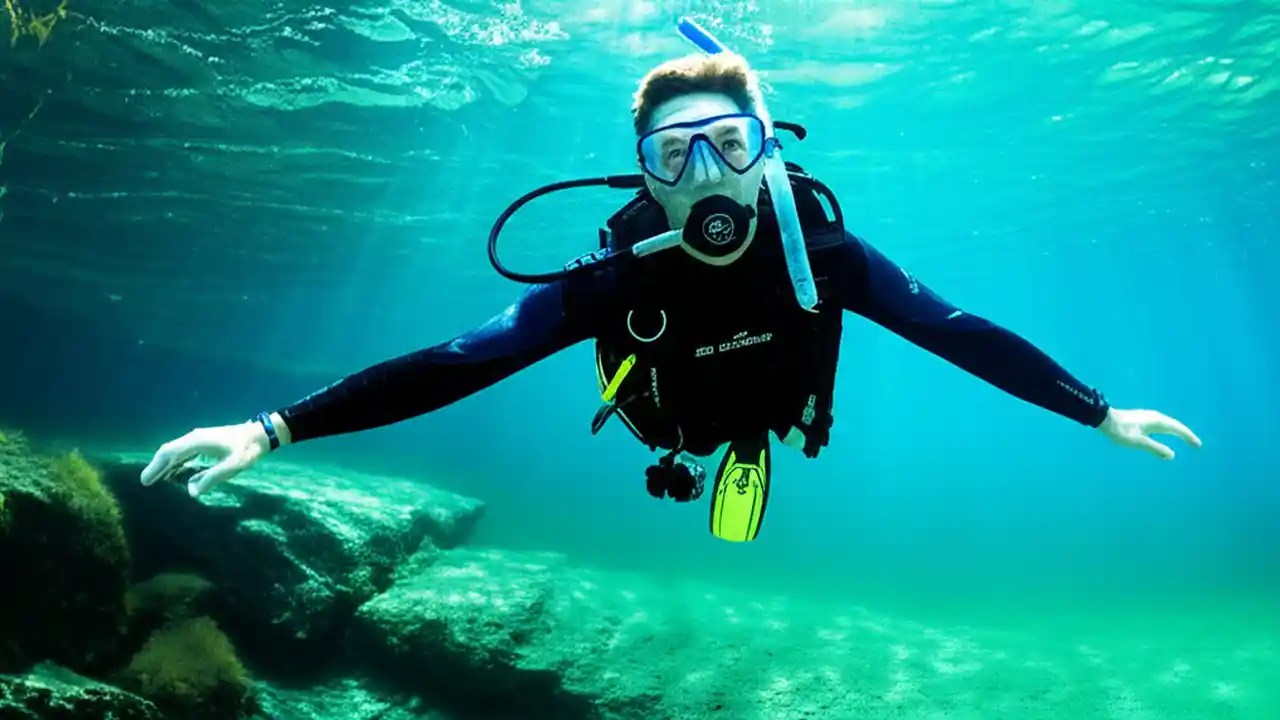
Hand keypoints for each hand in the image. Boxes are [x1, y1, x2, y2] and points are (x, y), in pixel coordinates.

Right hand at [141, 419, 277, 496]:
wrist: (260, 435)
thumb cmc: (247, 450)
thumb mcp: (232, 466)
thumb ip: (212, 478)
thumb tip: (191, 492)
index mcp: (197, 441)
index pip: (169, 454)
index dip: (155, 467)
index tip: (145, 481)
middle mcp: (194, 438)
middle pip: (169, 452)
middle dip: (156, 467)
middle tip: (145, 482)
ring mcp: (200, 439)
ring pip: (176, 452)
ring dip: (165, 465)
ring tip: (156, 480)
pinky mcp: (206, 443)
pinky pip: (185, 453)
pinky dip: (176, 463)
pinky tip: (174, 472)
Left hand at [1098, 407, 1200, 460]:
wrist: (1104, 419)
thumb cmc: (1120, 432)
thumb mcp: (1138, 442)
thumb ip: (1155, 448)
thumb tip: (1172, 455)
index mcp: (1157, 421)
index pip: (1178, 429)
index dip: (1188, 437)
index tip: (1197, 445)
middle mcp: (1155, 417)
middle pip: (1175, 425)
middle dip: (1186, 434)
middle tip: (1195, 444)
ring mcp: (1149, 416)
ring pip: (1168, 424)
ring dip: (1178, 431)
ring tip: (1185, 439)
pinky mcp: (1143, 418)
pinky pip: (1162, 424)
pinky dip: (1169, 429)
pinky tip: (1166, 433)